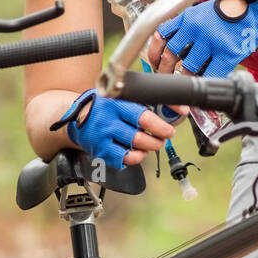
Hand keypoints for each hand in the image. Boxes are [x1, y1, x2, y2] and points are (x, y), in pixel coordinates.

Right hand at [50, 89, 175, 169]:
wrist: (76, 115)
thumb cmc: (106, 105)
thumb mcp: (124, 96)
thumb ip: (152, 100)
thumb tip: (182, 109)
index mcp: (116, 103)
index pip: (143, 117)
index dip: (160, 126)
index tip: (170, 130)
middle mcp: (107, 120)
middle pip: (139, 137)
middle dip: (157, 141)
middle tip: (163, 139)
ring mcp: (101, 138)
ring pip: (132, 151)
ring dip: (148, 150)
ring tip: (152, 145)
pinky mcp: (99, 151)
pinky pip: (122, 161)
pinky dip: (134, 158)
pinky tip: (137, 152)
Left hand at [148, 0, 257, 77]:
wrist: (256, 9)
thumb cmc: (231, 11)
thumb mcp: (203, 11)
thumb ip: (187, 24)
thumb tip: (171, 43)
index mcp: (188, 17)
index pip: (161, 36)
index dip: (154, 52)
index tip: (154, 61)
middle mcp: (196, 29)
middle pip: (171, 55)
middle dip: (165, 70)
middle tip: (166, 76)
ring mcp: (211, 42)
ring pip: (188, 68)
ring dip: (185, 78)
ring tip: (185, 82)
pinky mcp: (227, 54)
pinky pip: (211, 74)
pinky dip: (205, 83)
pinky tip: (203, 85)